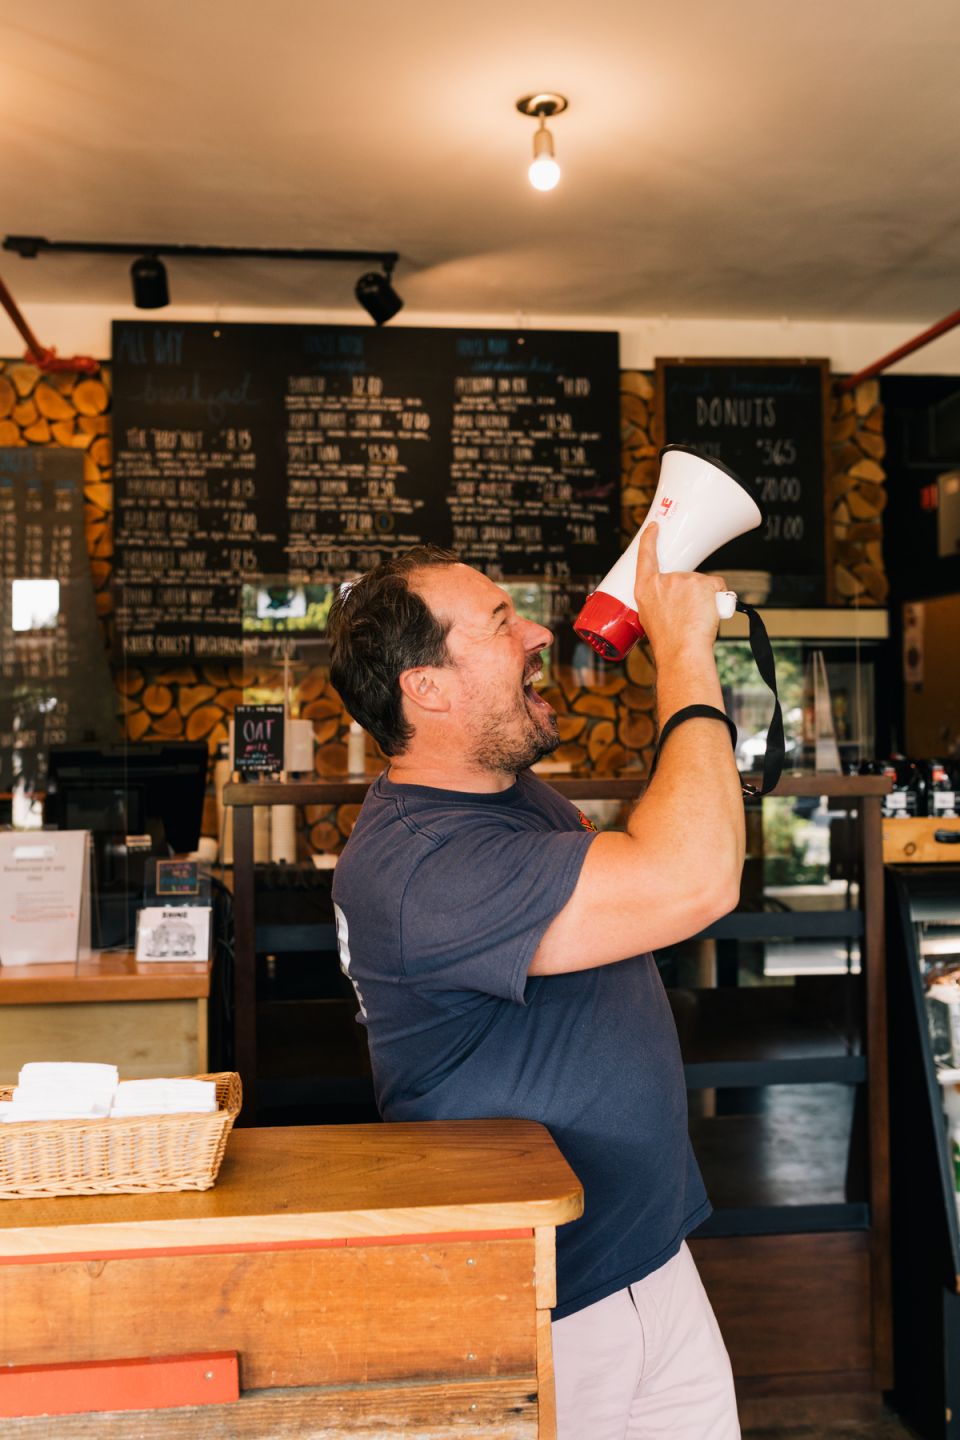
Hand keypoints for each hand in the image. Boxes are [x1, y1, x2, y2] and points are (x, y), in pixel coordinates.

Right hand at [632, 522, 726, 658]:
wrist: (681, 650)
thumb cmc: (668, 642)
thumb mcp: (650, 619)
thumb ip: (659, 602)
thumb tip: (672, 601)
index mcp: (645, 589)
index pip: (646, 557)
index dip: (650, 540)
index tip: (655, 528)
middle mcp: (663, 581)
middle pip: (681, 578)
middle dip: (688, 593)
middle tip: (686, 615)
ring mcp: (684, 580)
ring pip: (700, 584)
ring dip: (702, 597)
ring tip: (695, 619)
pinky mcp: (703, 582)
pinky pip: (716, 585)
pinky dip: (718, 596)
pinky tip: (710, 611)